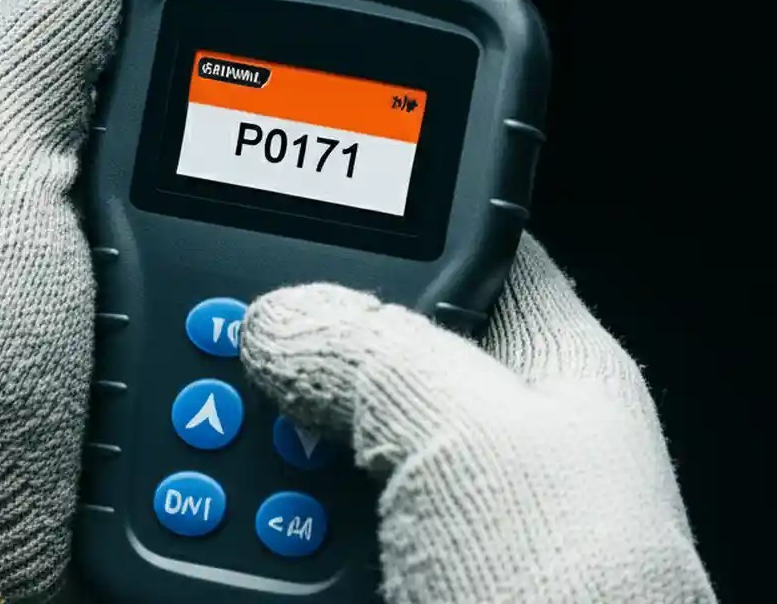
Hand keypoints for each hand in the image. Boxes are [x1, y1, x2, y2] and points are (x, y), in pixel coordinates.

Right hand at [240, 236, 716, 602]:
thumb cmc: (568, 598)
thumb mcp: (467, 434)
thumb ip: (368, 348)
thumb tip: (274, 320)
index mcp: (549, 367)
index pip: (467, 255)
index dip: (387, 228)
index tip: (294, 211)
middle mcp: (487, 434)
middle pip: (369, 346)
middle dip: (294, 343)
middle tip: (222, 330)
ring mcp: (425, 512)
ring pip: (315, 437)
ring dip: (258, 440)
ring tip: (209, 426)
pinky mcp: (373, 577)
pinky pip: (289, 521)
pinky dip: (246, 517)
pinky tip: (220, 511)